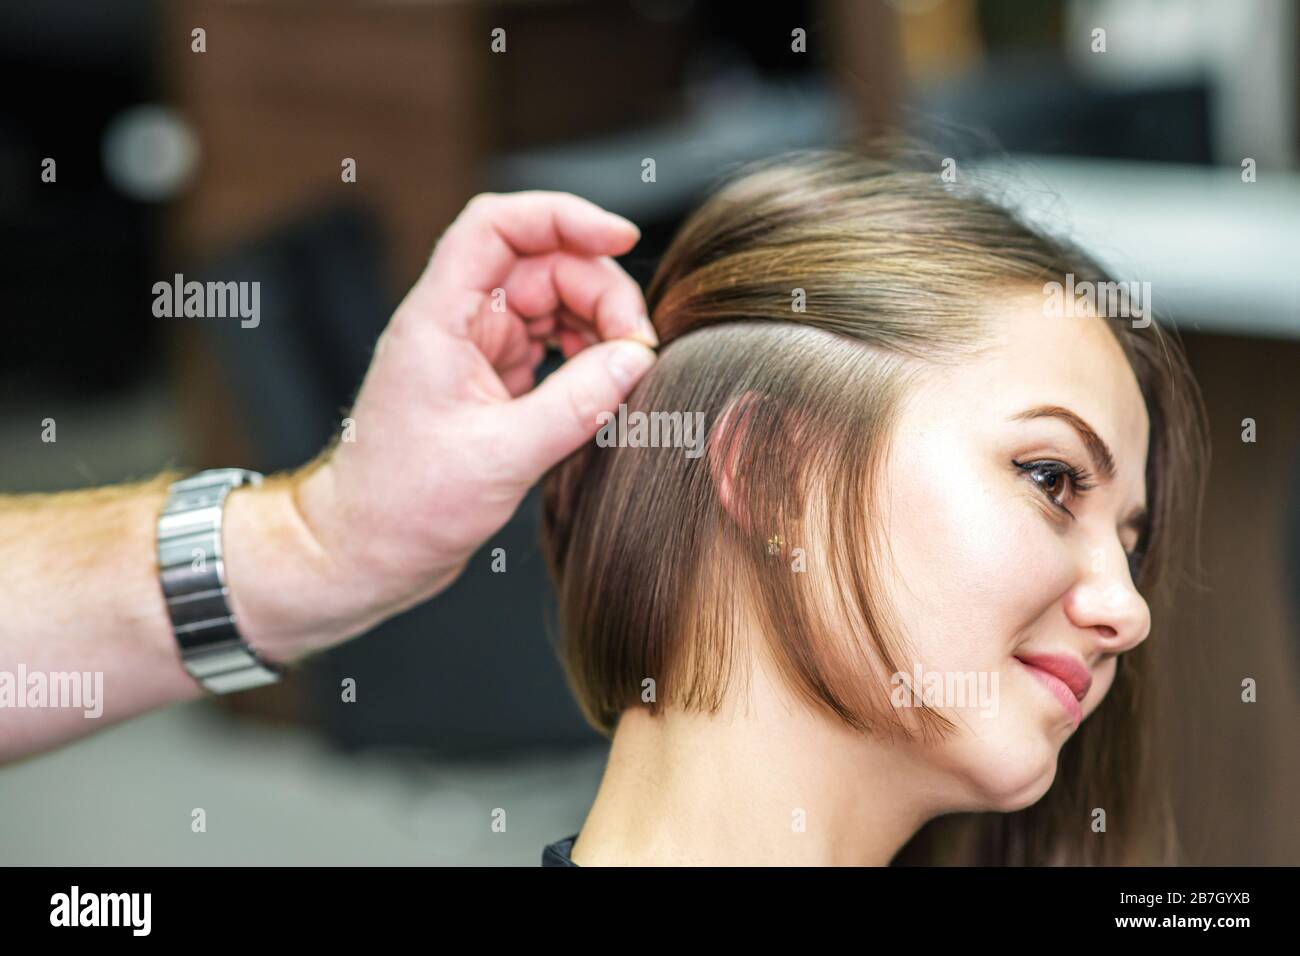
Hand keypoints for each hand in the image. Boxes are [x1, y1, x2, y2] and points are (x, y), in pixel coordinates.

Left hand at [225, 191, 657, 660]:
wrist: (363, 552)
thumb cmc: (403, 507)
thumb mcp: (501, 457)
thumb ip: (576, 403)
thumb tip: (636, 359)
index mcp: (441, 318)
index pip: (499, 226)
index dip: (562, 216)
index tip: (621, 237)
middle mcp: (458, 323)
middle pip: (543, 264)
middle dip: (600, 291)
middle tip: (638, 348)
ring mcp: (476, 352)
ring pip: (553, 304)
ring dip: (597, 325)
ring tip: (625, 373)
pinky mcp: (492, 384)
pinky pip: (551, 346)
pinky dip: (585, 357)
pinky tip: (604, 390)